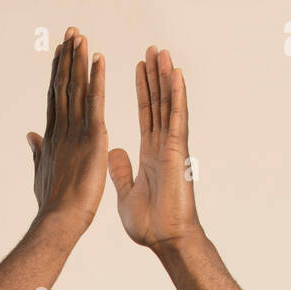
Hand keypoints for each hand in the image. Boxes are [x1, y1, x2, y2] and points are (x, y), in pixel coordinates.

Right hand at [26, 26, 107, 234]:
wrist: (60, 219)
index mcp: (53, 138)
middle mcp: (61, 129)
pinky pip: (95, 102)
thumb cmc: (52, 206)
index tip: (60, 53)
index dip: (58, 74)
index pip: (56, 99)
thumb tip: (30, 135)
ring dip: (79, 60)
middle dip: (67, 58)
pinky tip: (98, 58)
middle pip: (63, 86)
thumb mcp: (41, 173)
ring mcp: (75, 131)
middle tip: (71, 32)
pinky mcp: (92, 137)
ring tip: (81, 36)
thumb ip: (37, 151)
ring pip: (76, 89)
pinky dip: (96, 79)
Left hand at [108, 46, 201, 249]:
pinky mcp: (176, 151)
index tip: (138, 67)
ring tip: (162, 52)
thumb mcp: (125, 193)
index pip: (146, 113)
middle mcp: (162, 145)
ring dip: (166, 77)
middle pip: (158, 103)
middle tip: (151, 49)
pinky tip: (175, 74)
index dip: (143, 90)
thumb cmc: (150, 223)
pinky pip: (176, 117)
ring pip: (169, 104)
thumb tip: (113, 153)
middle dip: (154, 76)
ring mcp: (171, 146)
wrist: (165, 240)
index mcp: (150, 153)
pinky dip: (177, 94)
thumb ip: (121, 171)